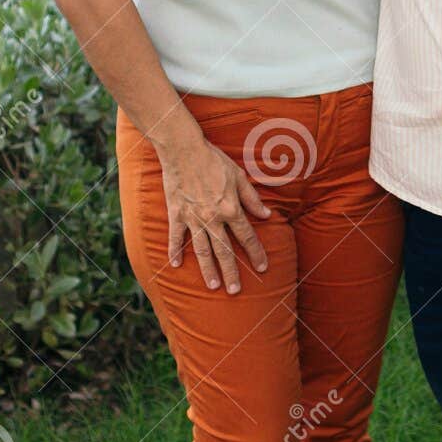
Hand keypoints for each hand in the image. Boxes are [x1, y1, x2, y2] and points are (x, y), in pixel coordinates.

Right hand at [160, 137, 271, 290]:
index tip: (263, 267)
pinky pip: (176, 237)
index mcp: (231, 209)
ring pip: (202, 250)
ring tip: (213, 286)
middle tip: (235, 291)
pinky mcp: (176, 214)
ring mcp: (193, 218)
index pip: (247, 236)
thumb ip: (252, 199)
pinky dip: (175, 251)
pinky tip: (176, 265)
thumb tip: (267, 215)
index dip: (256, 253)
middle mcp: (213, 218)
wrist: (184, 150)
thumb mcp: (239, 177)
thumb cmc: (214, 161)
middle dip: (232, 272)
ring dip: (208, 269)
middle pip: (225, 251)